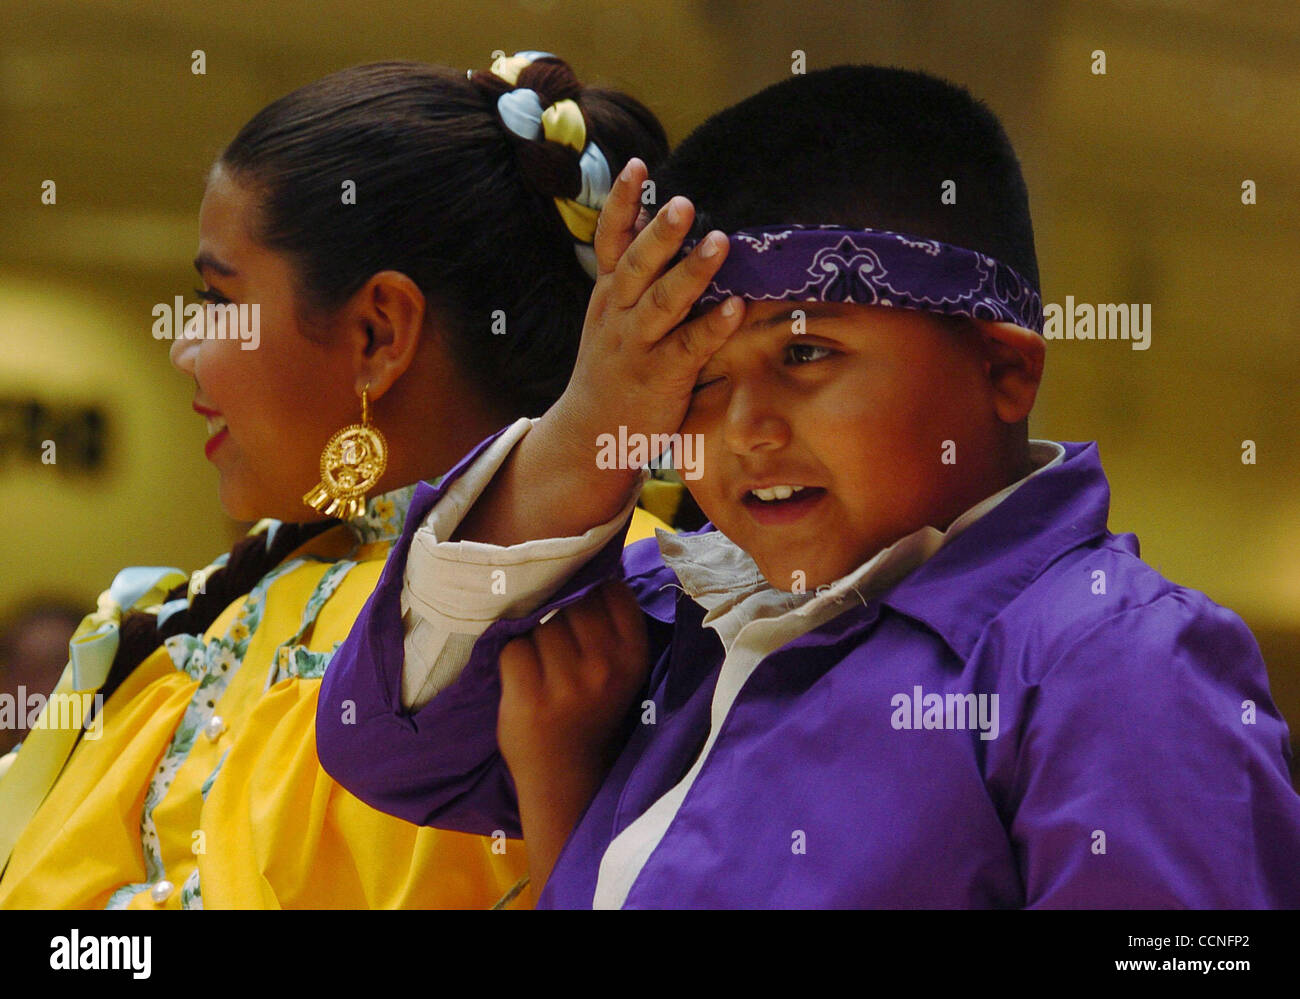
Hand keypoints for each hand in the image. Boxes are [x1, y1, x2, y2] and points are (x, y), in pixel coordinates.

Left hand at [498, 579, 649, 780]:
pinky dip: (511, 660)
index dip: (590, 594)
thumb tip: (585, 561)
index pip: (610, 590)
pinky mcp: (530, 698)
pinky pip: (513, 649)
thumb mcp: (618, 668)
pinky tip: (524, 681)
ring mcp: (566, 684)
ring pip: (538, 625)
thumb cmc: (590, 711)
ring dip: (533, 639)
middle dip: (558, 616)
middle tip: (558, 648)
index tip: (581, 614)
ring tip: (542, 668)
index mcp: (633, 655)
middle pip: (570, 604)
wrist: (567, 777)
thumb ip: (609, 623)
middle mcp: (605, 666)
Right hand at [546, 157, 745, 467]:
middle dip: (660, 233)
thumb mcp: (612, 315)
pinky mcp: (659, 377)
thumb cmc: (612, 368)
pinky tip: (736, 307)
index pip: (611, 240)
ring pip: (663, 303)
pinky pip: (689, 347)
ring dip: (692, 272)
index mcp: (609, 295)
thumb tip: (656, 216)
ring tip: (720, 242)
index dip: (623, 202)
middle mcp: (620, 315)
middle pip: (637, 266)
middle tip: (684, 202)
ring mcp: (637, 346)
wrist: (589, 434)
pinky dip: (712, 325)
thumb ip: (632, 272)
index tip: (638, 164)